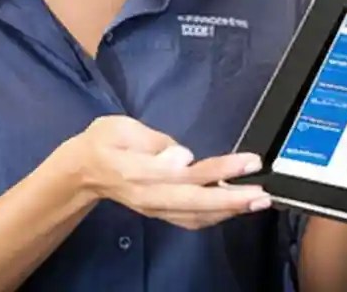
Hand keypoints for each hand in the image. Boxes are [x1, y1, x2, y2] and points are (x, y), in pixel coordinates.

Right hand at [60, 116, 271, 230]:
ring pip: (196, 215)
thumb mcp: (118, 127)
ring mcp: (155, 209)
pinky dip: (217, 216)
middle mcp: (148, 195)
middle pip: (193, 201)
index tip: (241, 164)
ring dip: (230, 210)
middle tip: (262, 191)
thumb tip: (182, 156)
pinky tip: (237, 207)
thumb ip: (151, 141)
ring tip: (259, 200)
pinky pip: (192, 220)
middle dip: (231, 198)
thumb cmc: (104, 142)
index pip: (178, 173)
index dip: (210, 172)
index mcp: (134, 170)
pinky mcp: (161, 214)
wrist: (84, 172)